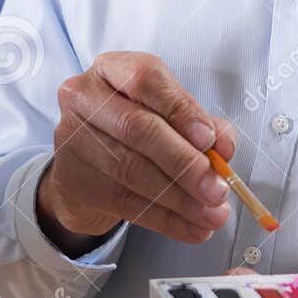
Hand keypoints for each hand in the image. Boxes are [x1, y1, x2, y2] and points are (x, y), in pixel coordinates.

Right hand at [37, 52, 236, 252]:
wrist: (88, 165)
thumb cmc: (135, 130)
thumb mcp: (168, 115)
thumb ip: (201, 125)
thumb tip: (224, 147)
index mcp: (112, 69)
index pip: (146, 79)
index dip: (181, 110)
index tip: (210, 140)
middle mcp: (84, 97)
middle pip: (139, 129)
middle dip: (185, 163)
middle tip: (217, 189)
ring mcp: (73, 139)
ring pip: (133, 171)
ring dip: (181, 198)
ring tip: (213, 214)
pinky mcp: (73, 180)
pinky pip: (126, 204)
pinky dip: (167, 220)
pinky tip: (193, 228)